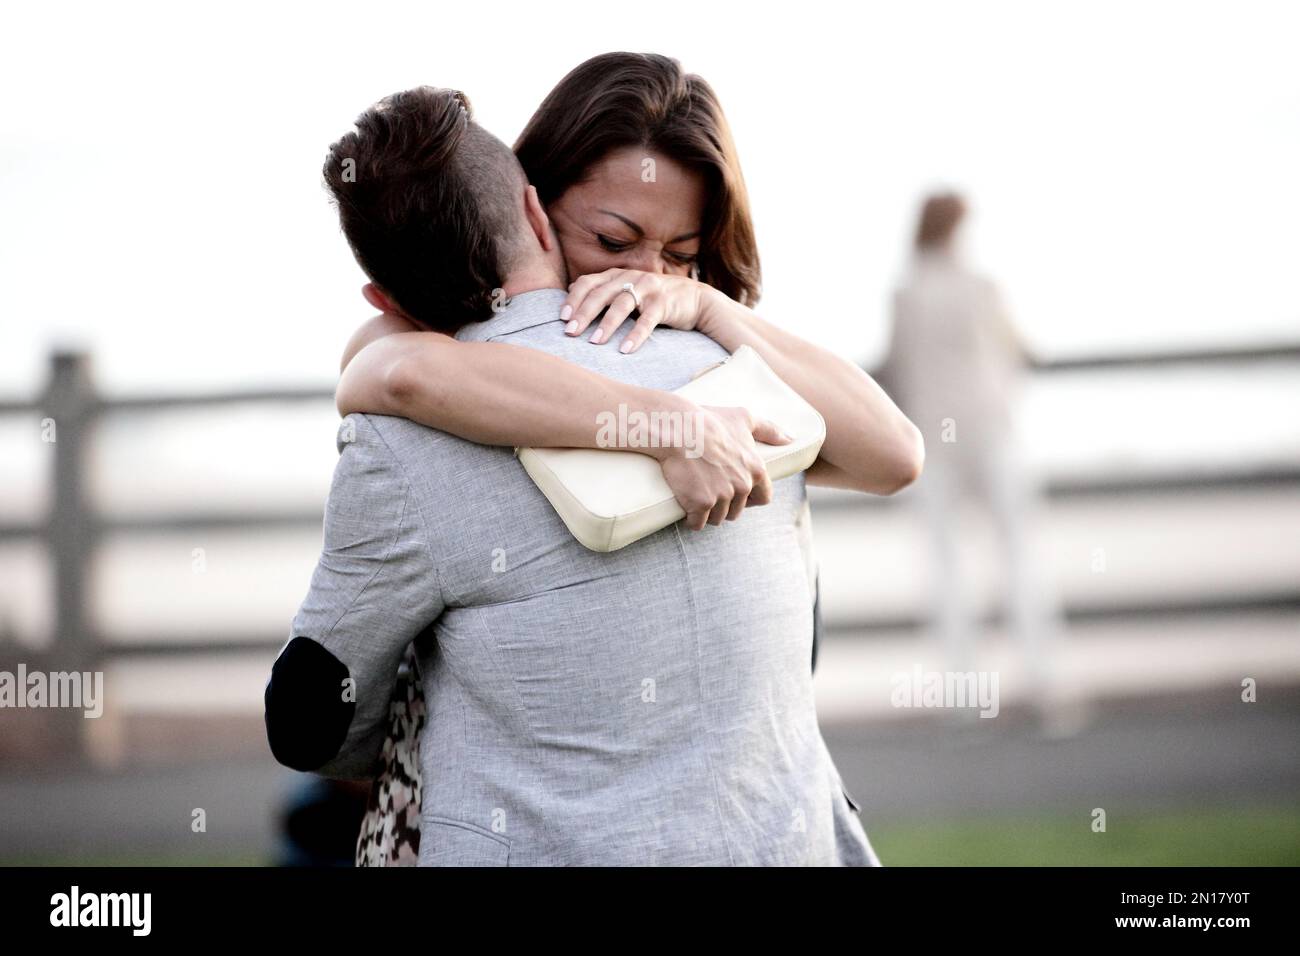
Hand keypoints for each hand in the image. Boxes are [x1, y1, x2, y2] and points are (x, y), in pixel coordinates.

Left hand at [561, 269, 716, 353]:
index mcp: (617, 275)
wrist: (694, 298)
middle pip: (600, 293)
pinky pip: (647, 320)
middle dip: (583, 313)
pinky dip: (635, 335)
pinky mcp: (664, 302)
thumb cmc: (653, 298)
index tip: (561, 318)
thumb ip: (603, 290)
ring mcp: (648, 288)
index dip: (573, 299)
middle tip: (569, 332)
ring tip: (594, 342)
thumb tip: (572, 290)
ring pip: (622, 305)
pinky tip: (625, 350)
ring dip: (606, 324)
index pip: (588, 282)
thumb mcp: (627, 289)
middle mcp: (630, 277)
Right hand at [653, 404, 791, 530]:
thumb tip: (790, 439)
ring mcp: (722, 496)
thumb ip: (769, 429)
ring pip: (717, 518)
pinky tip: (686, 508)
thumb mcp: (744, 418)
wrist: (678, 428)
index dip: (749, 499)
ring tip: (695, 497)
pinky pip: (697, 523)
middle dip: (724, 506)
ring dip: (707, 513)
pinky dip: (691, 519)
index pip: (763, 499)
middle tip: (708, 491)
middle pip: (737, 511)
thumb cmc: (709, 421)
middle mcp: (743, 486)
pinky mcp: (701, 503)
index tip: (734, 493)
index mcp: (756, 470)